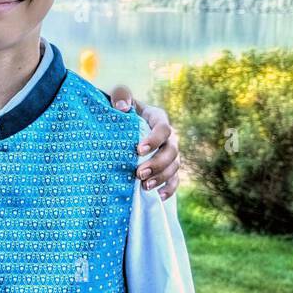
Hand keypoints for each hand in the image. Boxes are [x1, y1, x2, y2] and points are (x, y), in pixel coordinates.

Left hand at [108, 84, 179, 199]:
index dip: (154, 140)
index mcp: (157, 118)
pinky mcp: (167, 167)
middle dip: (157, 163)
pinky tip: (159, 197)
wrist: (119, 125)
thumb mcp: (117, 97)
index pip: (163, 128)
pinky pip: (174, 179)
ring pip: (174, 166)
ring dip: (161, 177)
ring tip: (144, 186)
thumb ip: (120, 95)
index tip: (138, 150)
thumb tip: (122, 108)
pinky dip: (169, 189)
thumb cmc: (118, 109)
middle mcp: (168, 136)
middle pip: (172, 150)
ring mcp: (169, 153)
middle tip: (139, 173)